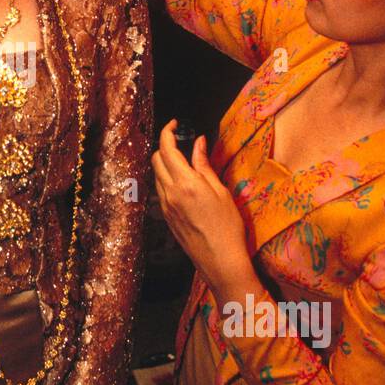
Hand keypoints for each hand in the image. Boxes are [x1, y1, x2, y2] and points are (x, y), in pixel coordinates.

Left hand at [151, 119, 257, 297]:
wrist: (220, 260)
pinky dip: (167, 179)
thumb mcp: (221, 191)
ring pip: (157, 175)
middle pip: (156, 159)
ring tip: (186, 163)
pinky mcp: (166, 217)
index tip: (176, 124)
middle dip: (166, 146)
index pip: (167, 148)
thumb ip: (204, 165)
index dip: (168, 131)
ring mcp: (165, 206)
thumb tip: (199, 142)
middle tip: (182, 142)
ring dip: (166, 163)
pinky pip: (160, 190)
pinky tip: (184, 183)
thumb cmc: (227, 227)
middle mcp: (170, 193)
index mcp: (185, 183)